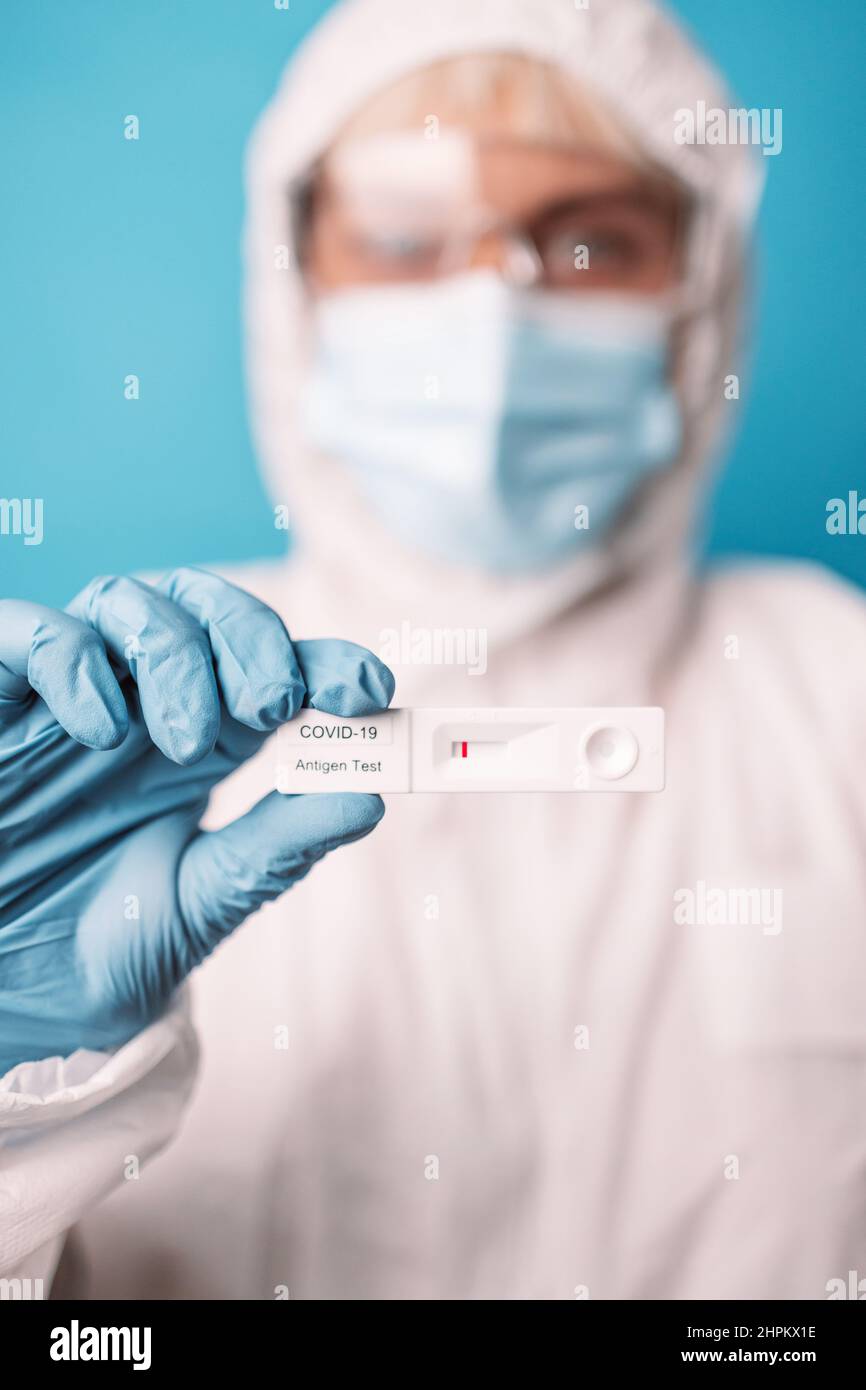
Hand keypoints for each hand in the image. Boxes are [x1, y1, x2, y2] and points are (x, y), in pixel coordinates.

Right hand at [0, 568, 393, 1073]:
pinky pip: (31, 633)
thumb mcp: (197, 905)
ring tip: (187, 740)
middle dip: (256, 639)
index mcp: (206, 744)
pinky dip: (74, 661)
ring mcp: (70, 697)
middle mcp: (143, 705)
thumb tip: (372, 799)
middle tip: (273, 705)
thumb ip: (274, 851)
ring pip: (130, 600)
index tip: (369, 690)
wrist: (1, 999)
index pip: (280, 670)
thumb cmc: (93, 947)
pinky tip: (100, 731)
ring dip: (176, 653)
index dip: (330, 661)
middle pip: (210, 609)